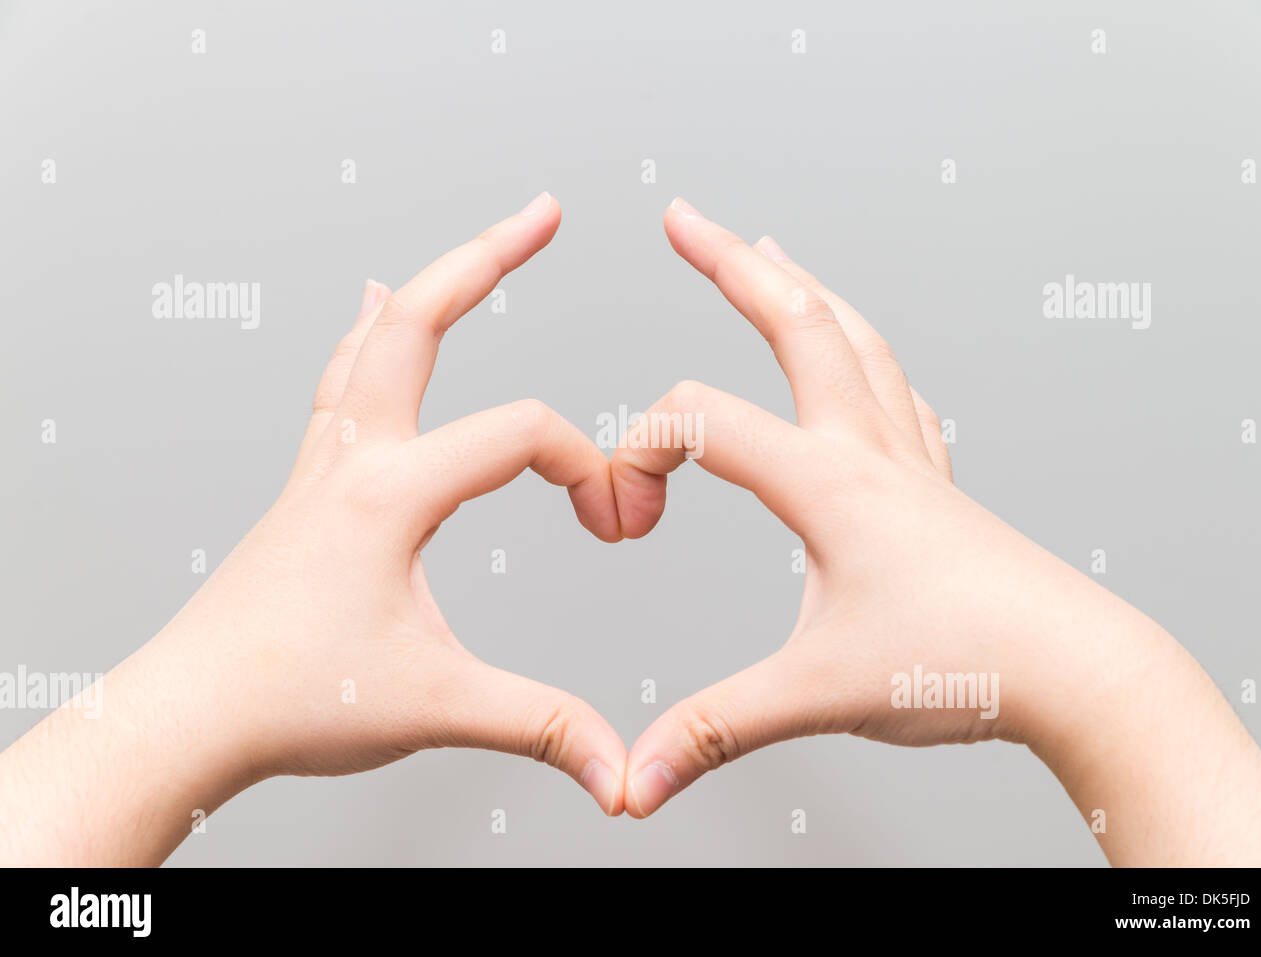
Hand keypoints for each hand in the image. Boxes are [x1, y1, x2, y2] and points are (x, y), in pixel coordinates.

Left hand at [0, 193, 627, 865]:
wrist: (189, 717)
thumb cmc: (289, 701)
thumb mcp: (436, 703)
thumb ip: (542, 726)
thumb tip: (621, 772)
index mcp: (391, 492)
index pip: (519, 435)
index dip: (588, 470)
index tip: (613, 528)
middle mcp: (352, 459)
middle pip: (421, 321)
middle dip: (488, 257)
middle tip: (542, 213)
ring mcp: (322, 468)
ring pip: (373, 345)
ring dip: (428, 291)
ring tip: (470, 250)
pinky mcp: (309, 491)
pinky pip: (340, 387)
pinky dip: (368, 343)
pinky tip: (366, 327)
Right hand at [611, 198, 1260, 864]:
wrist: (1078, 673)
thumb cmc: (966, 666)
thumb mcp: (817, 695)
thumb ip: (715, 728)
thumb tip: (639, 777)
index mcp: (829, 485)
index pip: (705, 423)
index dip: (639, 455)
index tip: (626, 520)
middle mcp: (871, 453)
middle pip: (797, 323)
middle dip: (730, 263)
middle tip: (685, 218)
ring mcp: (911, 463)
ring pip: (855, 343)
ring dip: (804, 290)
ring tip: (769, 253)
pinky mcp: (936, 490)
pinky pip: (898, 395)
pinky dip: (864, 358)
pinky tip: (863, 365)